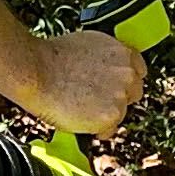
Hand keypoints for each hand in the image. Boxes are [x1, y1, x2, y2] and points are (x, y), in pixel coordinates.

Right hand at [19, 27, 144, 134]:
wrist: (36, 72)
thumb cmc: (52, 58)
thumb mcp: (87, 45)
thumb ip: (105, 59)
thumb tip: (104, 71)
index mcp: (123, 52)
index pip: (138, 70)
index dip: (124, 81)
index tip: (114, 87)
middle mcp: (127, 72)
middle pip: (134, 93)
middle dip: (118, 97)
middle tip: (95, 100)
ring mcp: (121, 94)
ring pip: (121, 112)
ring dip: (106, 113)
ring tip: (81, 109)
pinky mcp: (112, 114)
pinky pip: (109, 129)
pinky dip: (97, 129)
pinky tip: (80, 120)